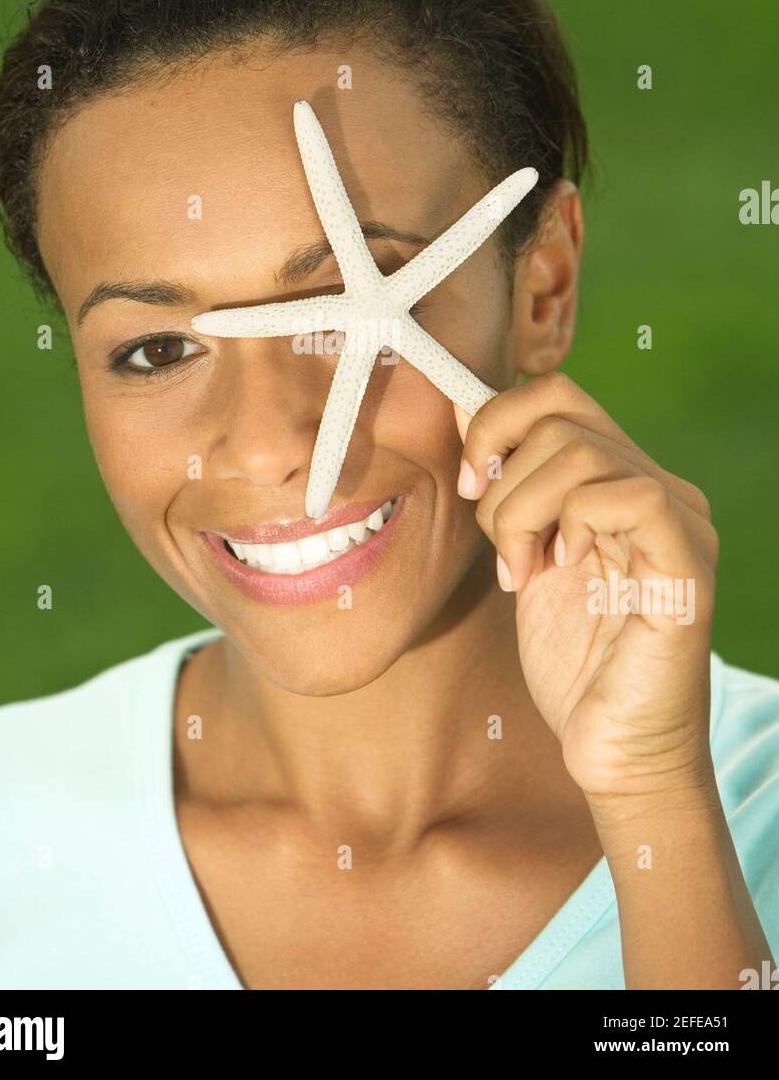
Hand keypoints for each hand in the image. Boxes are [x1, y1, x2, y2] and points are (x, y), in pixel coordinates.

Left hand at [453, 372, 718, 802]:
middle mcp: (658, 487)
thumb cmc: (572, 664)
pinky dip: (575, 523)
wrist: (614, 751)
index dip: (496, 421)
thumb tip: (458, 410)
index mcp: (620, 481)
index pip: (556, 396)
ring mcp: (679, 520)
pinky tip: (563, 570)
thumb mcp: (521, 555)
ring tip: (523, 572)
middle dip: (500, 476)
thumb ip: (504, 488)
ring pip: (582, 451)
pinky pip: (632, 495)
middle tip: (499, 546)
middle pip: (560, 412)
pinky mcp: (688, 562)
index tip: (466, 484)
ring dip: (522, 512)